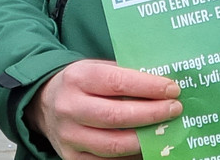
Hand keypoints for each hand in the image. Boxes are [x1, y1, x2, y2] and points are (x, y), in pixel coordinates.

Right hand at [26, 60, 180, 158]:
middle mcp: (69, 108)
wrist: (44, 105)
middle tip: (174, 109)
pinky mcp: (72, 158)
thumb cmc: (81, 84)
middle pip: (117, 116)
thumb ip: (124, 75)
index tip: (172, 89)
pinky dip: (132, 156)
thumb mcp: (95, 68)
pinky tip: (148, 146)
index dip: (148, 87)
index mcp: (77, 78)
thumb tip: (162, 87)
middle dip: (152, 114)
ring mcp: (69, 137)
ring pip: (114, 144)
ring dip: (146, 139)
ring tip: (165, 129)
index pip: (117, 82)